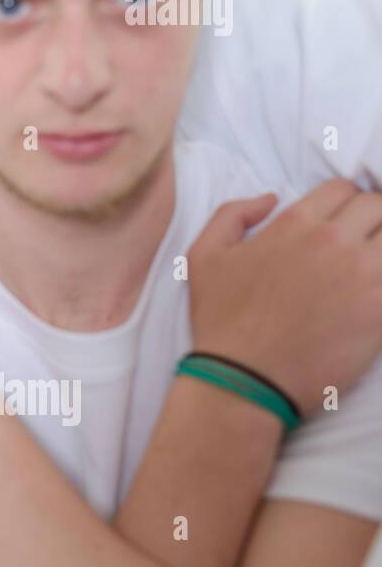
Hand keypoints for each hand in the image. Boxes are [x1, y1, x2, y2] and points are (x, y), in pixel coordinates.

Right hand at [188, 179, 381, 417]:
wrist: (245, 378)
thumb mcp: (202, 256)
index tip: (341, 220)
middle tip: (362, 242)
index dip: (343, 201)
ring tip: (370, 268)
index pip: (343, 189)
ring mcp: (365, 276)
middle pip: (379, 207)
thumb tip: (269, 199)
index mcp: (294, 224)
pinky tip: (374, 296)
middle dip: (373, 218)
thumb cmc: (221, 319)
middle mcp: (334, 242)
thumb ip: (232, 213)